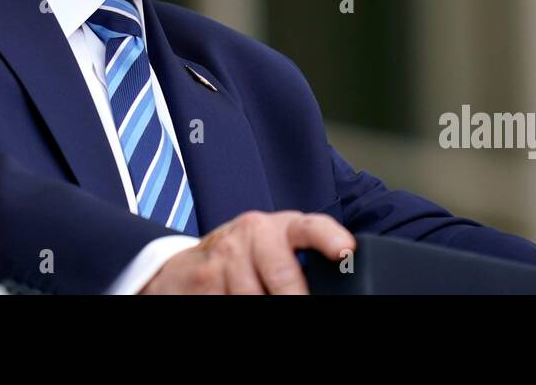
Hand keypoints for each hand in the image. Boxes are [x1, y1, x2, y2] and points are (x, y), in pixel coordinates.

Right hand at [139, 210, 354, 293]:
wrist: (190, 265)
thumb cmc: (249, 259)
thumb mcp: (277, 250)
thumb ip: (304, 261)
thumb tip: (334, 286)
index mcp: (283, 227)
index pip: (310, 227)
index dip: (329, 238)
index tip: (345, 250)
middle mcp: (255, 233)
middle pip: (283, 276)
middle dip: (295, 297)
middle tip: (302, 302)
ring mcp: (227, 253)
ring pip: (254, 297)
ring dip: (259, 305)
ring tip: (261, 296)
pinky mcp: (204, 276)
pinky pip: (228, 302)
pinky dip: (235, 308)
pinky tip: (235, 298)